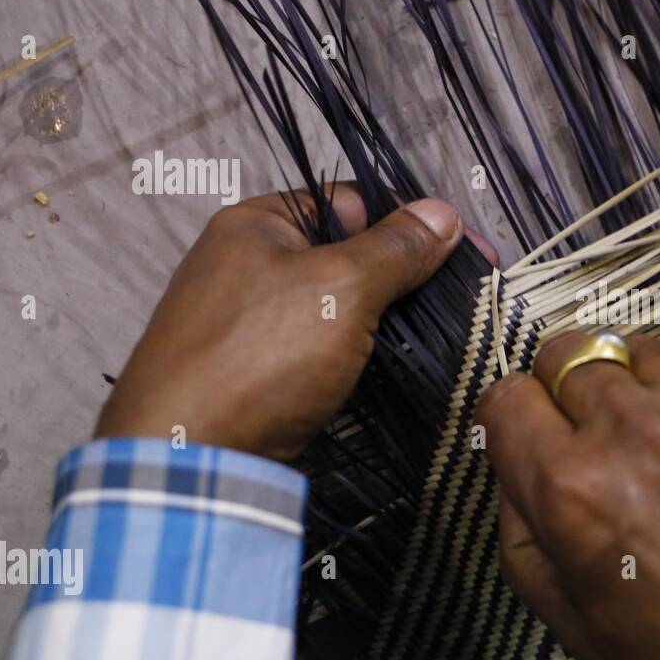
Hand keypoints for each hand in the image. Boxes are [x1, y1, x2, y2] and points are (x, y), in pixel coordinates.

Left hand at [96, 184, 496, 461]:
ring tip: (441, 333)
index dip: (414, 222)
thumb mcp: (342, 287)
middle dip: (405, 274)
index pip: (353, 201)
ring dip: (386, 318)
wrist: (189, 459)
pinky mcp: (256, 371)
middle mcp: (248, 264)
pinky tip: (392, 367)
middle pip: (348, 253)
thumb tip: (443, 213)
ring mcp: (249, 321)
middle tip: (465, 297)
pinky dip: (357, 353)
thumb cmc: (260, 356)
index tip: (470, 252)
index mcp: (258, 224)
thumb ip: (396, 248)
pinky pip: (321, 347)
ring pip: (338, 305)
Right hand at [475, 331, 659, 659]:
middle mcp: (633, 435)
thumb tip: (516, 468)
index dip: (515, 416)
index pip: (507, 397)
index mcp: (572, 490)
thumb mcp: (573, 621)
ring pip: (638, 349)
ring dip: (636, 386)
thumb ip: (522, 533)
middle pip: (568, 355)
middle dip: (570, 392)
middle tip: (594, 430)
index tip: (532, 428)